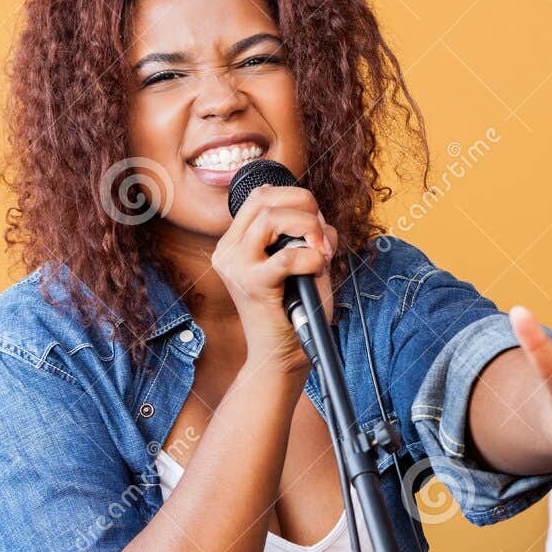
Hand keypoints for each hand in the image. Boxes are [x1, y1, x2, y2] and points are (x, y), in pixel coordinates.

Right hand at [210, 184, 336, 376]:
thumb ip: (308, 236)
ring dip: (308, 227)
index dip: (296, 198)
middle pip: (263, 197)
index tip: (317, 224)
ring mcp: (236, 266)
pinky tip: (317, 269)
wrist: (282, 356)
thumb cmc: (296, 311)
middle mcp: (229, 250)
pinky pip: (286, 257)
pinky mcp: (252, 285)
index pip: (260, 195)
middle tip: (322, 236)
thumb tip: (319, 216)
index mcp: (237, 242)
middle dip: (304, 206)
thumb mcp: (303, 262)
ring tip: (321, 251)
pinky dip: (311, 258)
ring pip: (271, 218)